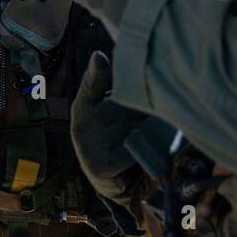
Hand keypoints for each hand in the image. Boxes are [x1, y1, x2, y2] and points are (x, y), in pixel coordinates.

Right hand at [72, 51, 147, 208]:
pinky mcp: (101, 164)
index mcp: (85, 104)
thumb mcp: (110, 109)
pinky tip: (143, 151)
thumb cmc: (115, 136)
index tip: (99, 57)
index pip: (91, 83)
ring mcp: (89, 144)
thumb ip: (109, 85)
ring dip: (147, 132)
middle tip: (154, 118)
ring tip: (151, 136)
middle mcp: (82, 122)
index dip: (97, 70)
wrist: (111, 180)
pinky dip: (142, 149)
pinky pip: (131, 149)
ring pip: (132, 127)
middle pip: (126, 107)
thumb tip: (106, 57)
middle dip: (144, 112)